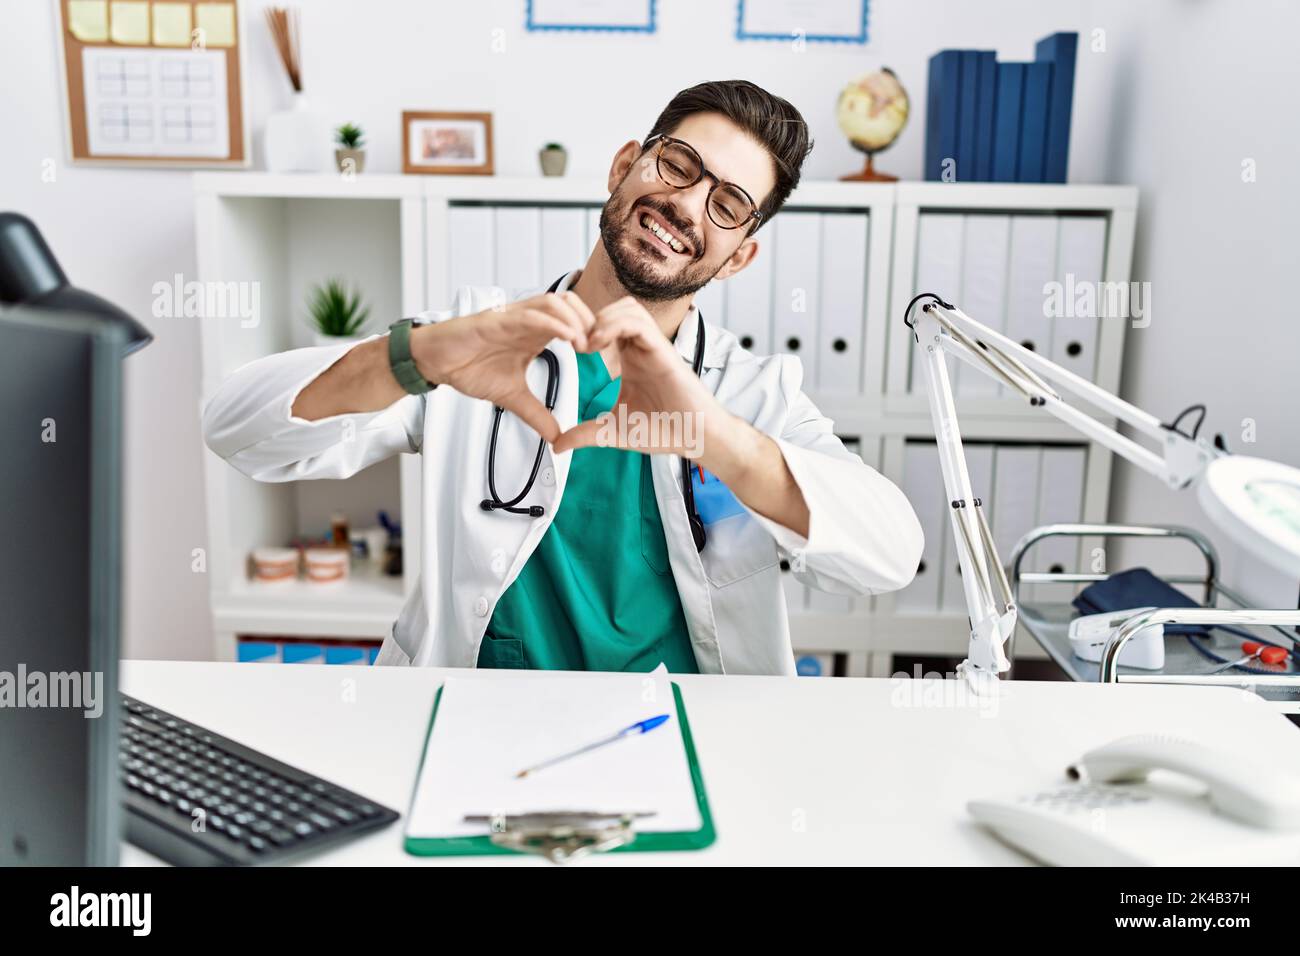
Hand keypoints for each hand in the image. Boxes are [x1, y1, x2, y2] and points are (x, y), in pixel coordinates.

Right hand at [412, 291, 593, 441]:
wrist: (435, 361)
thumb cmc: (468, 366)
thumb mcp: (512, 397)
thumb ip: (537, 415)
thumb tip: (556, 437)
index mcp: (535, 332)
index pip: (573, 320)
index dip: (592, 333)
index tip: (604, 357)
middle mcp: (527, 319)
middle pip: (572, 304)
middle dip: (591, 322)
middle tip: (600, 348)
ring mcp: (512, 317)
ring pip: (555, 302)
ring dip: (575, 320)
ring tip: (586, 344)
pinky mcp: (496, 320)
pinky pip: (530, 315)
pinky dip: (553, 323)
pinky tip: (568, 337)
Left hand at [553, 296, 718, 456]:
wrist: (693, 437)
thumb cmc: (664, 430)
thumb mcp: (612, 431)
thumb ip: (585, 433)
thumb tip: (558, 446)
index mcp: (630, 359)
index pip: (607, 325)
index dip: (583, 330)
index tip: (566, 350)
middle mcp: (641, 348)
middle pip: (616, 308)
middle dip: (590, 319)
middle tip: (573, 344)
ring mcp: (653, 347)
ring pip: (627, 308)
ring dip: (602, 319)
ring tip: (586, 345)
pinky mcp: (663, 351)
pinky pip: (637, 323)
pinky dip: (614, 326)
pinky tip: (598, 345)